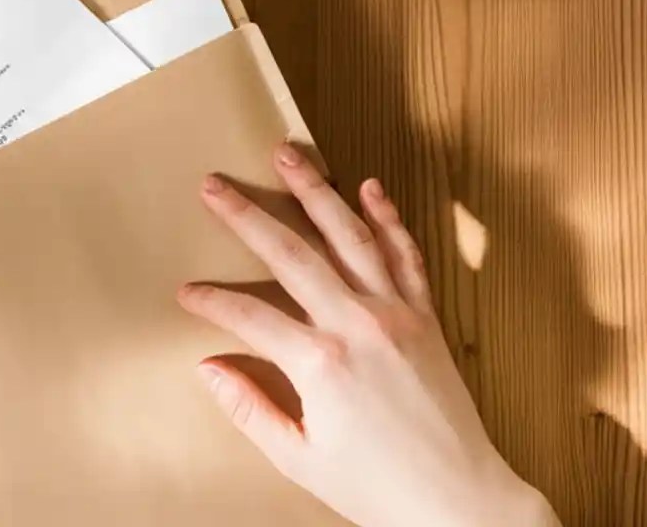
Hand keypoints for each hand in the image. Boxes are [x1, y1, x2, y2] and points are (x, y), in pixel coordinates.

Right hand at [180, 144, 558, 526]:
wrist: (459, 501)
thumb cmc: (379, 488)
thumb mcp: (298, 458)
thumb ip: (249, 408)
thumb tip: (209, 369)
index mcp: (321, 363)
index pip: (249, 315)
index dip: (212, 301)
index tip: (187, 293)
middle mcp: (358, 325)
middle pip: (291, 253)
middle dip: (247, 215)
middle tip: (216, 185)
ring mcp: (396, 315)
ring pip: (349, 236)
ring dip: (315, 192)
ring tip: (287, 155)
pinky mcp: (425, 318)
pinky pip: (404, 255)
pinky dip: (387, 218)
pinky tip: (368, 188)